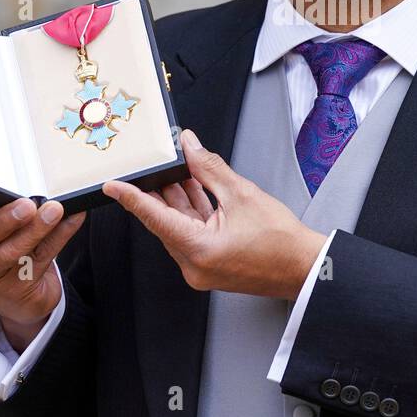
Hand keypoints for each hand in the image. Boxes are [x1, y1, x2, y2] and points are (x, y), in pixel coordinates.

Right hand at [0, 192, 85, 350]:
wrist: (16, 293)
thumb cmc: (4, 243)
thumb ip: (4, 205)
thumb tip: (32, 185)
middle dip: (5, 220)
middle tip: (27, 206)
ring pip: (11, 252)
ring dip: (35, 230)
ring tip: (54, 211)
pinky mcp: (17, 286)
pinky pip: (41, 258)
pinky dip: (60, 236)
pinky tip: (73, 219)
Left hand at [103, 129, 325, 299]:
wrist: (304, 267)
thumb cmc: (282, 242)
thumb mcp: (243, 195)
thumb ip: (210, 169)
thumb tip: (191, 147)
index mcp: (198, 249)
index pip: (154, 217)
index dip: (131, 198)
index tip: (112, 186)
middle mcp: (193, 265)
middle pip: (164, 222)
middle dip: (159, 192)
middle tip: (153, 166)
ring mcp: (200, 268)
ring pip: (178, 228)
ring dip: (178, 201)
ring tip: (178, 172)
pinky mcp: (209, 266)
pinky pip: (191, 236)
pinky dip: (192, 215)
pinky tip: (195, 191)